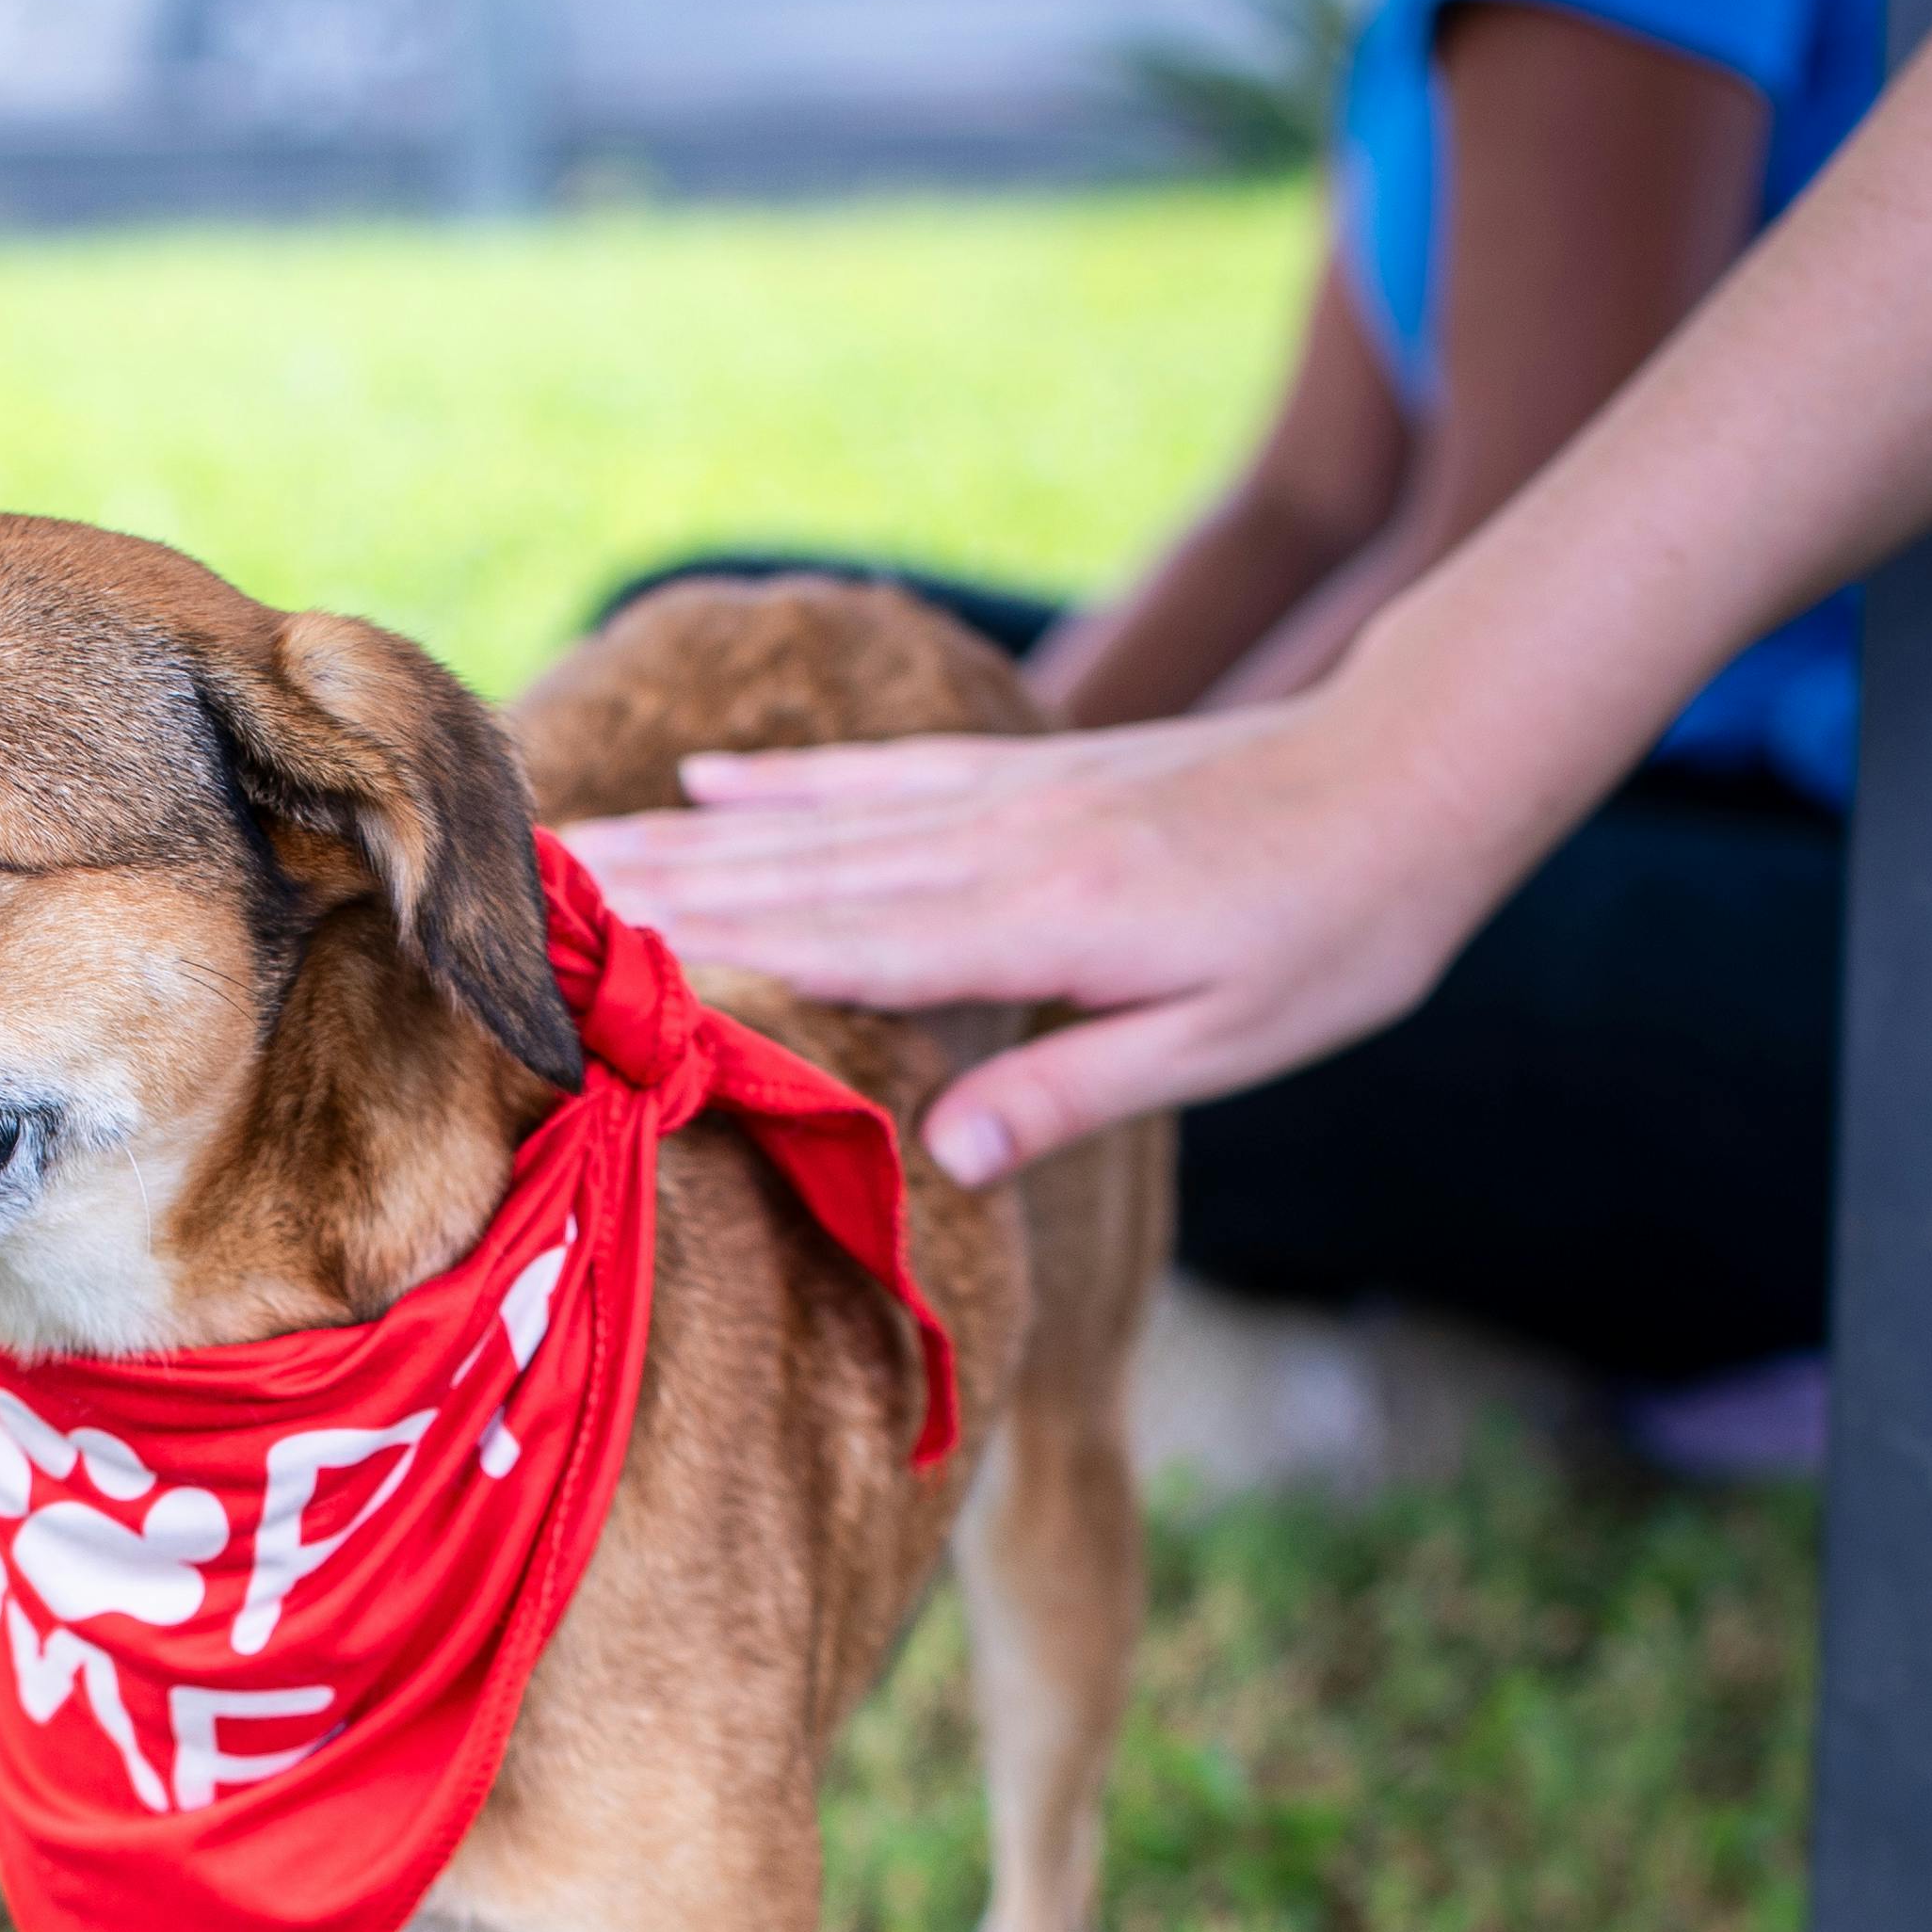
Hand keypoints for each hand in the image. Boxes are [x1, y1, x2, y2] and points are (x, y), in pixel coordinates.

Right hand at [557, 695, 1490, 1181]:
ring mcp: (1008, 798)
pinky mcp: (1031, 772)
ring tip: (565, 843)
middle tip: (508, 899)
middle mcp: (1001, 848)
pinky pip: (882, 775)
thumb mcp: (1227, 1046)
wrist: (1422, 773)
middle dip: (647, 887)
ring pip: (815, 818)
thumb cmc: (1340, 937)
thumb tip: (943, 1158)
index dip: (707, 951)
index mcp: (1042, 926)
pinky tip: (711, 781)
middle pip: (792, 870)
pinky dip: (789, 780)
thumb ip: (1078, 1089)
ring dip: (683, 835)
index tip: (586, 961)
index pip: (839, 942)